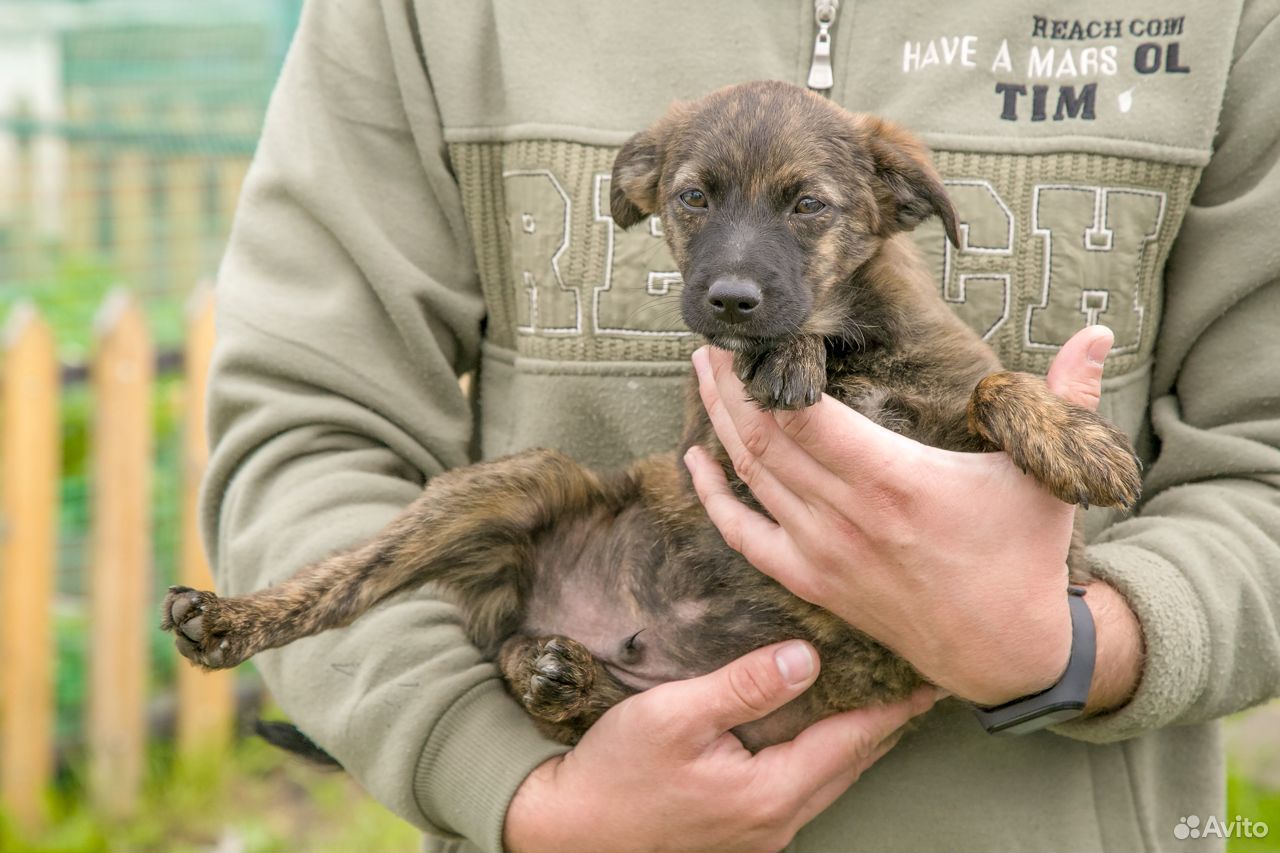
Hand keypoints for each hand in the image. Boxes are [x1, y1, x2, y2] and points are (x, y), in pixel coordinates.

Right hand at [503, 640, 941, 852]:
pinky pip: (805, 789)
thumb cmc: (617, 770)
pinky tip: (822, 734)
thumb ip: (745, 686)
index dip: (893, 706)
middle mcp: (778, 819)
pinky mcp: (743, 831)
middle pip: (852, 764)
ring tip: (882, 701)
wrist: (573, 829)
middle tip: (916, 681)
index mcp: (771, 790)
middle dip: (887, 722)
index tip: (927, 676)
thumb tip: (809, 658)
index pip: (853, 739)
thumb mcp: (675, 714)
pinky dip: (827, 756)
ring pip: (833, 780)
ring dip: (859, 740)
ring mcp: (762, 832)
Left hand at [686, 326, 1138, 707]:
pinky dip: (714, 498)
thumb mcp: (1048, 477)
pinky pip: (745, 536)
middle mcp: (845, 516)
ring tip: (701, 376)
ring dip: (718, 424)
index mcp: (894, 480)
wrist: (1004, 652)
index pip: (805, 416)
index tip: (754, 334)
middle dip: (729, 385)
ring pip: (749, 478)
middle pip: (764, 438)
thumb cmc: (1023, 556)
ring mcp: (822, 552)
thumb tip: (1101, 332)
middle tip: (712, 340)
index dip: (768, 373)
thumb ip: (1067, 398)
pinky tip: (696, 463)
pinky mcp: (813, 582)